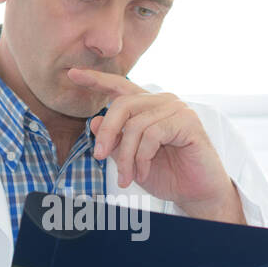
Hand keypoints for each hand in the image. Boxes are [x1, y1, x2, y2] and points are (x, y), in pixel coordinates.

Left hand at [67, 68, 243, 222]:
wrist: (196, 193)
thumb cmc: (166, 174)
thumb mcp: (130, 159)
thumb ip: (114, 140)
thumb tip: (93, 122)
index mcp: (147, 106)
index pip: (119, 87)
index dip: (96, 79)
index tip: (72, 74)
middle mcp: (162, 101)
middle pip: (122, 105)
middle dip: (107, 133)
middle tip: (99, 157)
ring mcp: (177, 109)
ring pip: (136, 125)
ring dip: (127, 156)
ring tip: (128, 177)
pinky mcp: (188, 122)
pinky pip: (153, 135)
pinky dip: (143, 158)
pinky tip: (144, 173)